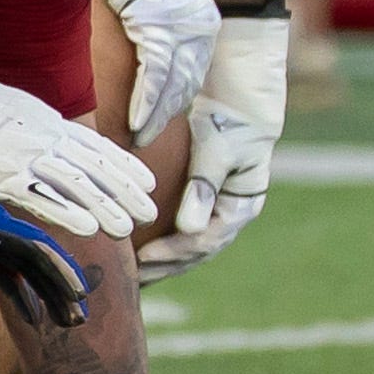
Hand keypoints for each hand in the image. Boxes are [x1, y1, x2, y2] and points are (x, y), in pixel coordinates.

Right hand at [0, 51, 157, 236]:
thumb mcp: (14, 106)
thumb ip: (38, 126)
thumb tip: (57, 136)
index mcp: (46, 121)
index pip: (95, 145)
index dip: (123, 165)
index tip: (147, 181)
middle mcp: (43, 137)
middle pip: (94, 166)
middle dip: (124, 191)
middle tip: (149, 213)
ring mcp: (24, 157)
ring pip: (75, 184)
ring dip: (104, 206)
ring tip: (128, 228)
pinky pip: (39, 197)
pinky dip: (66, 211)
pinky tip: (88, 227)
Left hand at [0, 168, 92, 329]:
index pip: (33, 245)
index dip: (58, 267)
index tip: (78, 292)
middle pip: (36, 259)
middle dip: (60, 286)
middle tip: (79, 318)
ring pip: (26, 270)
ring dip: (47, 294)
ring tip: (68, 322)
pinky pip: (7, 277)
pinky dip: (22, 297)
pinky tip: (34, 320)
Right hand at [111, 0, 217, 141]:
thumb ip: (162, 25)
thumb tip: (150, 47)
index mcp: (202, 23)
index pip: (190, 72)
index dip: (173, 100)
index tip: (159, 120)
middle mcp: (198, 31)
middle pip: (184, 84)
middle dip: (165, 115)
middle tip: (146, 137)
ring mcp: (180, 33)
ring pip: (171, 87)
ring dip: (154, 116)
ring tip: (140, 136)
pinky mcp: (159, 32)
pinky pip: (156, 77)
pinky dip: (146, 102)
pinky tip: (138, 120)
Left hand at [149, 16, 285, 279]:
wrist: (240, 93)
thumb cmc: (229, 118)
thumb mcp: (218, 149)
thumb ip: (204, 188)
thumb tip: (191, 230)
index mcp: (241, 206)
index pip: (204, 243)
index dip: (172, 255)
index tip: (142, 262)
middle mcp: (233, 212)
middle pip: (198, 252)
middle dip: (166, 266)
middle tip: (132, 280)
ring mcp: (222, 206)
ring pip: (192, 245)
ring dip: (165, 259)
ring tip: (134, 272)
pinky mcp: (208, 197)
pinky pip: (186, 228)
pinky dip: (166, 241)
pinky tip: (141, 247)